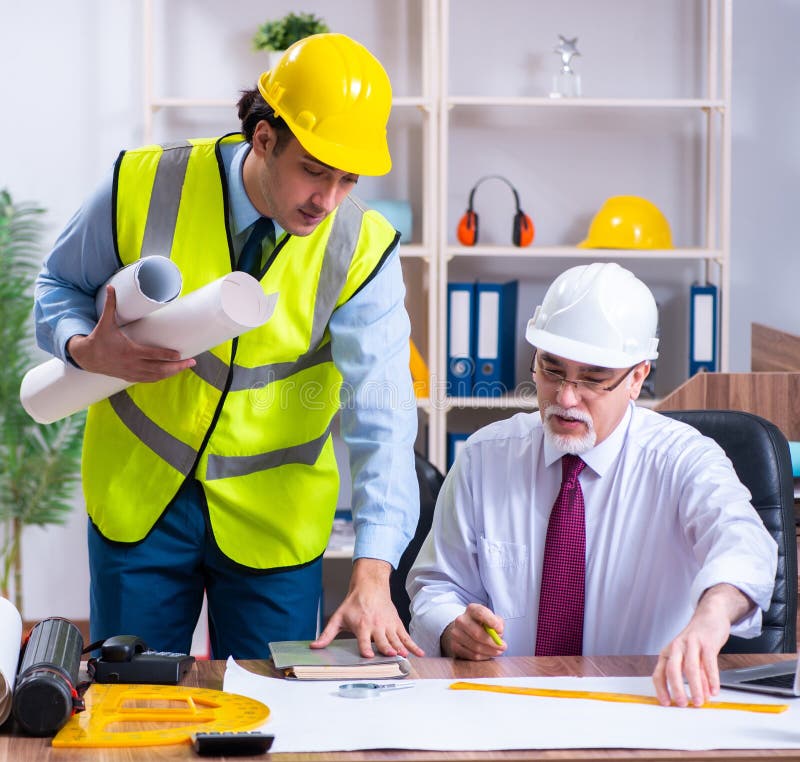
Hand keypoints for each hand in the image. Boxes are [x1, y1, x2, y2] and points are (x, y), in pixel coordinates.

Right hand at [67, 285, 195, 381]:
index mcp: (129, 351)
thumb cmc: (99, 338)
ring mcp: (131, 372)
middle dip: (177, 367)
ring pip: (156, 376)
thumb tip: (110, 287)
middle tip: (191, 362)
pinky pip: (148, 380)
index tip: (180, 354)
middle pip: (159, 368)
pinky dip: (160, 377)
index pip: (152, 355)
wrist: (86, 357)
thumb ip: (110, 305)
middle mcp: (132, 364)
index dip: (167, 355)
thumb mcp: (105, 322)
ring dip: (172, 373)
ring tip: (185, 367)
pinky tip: (170, 373)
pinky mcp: (129, 377)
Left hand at [311, 557, 424, 658]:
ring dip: (401, 648)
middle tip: (391, 656)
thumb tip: (314, 646)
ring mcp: (388, 625)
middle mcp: (376, 626)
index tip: (368, 656)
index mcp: (362, 625)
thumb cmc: (354, 603)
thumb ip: (327, 634)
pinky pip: (406, 636)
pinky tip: (419, 653)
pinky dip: (413, 645)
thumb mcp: (338, 617)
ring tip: (405, 657)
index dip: (365, 648)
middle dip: (387, 648)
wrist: (370, 585)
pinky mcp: (396, 624)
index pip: (363, 640)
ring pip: (396, 639)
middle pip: (382, 640)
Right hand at [440, 602, 506, 659]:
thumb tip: (498, 633)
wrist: (465, 630)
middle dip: (493, 642)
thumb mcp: (491, 619)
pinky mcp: (454, 646)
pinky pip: (472, 655)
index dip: (491, 622)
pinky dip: (483, 657)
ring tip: (497, 651)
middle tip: (503, 647)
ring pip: (475, 647)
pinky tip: (488, 654)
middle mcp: (461, 620)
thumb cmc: (483, 624)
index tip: (501, 630)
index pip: (480, 613)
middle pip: (477, 633)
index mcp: (471, 609)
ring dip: (490, 651)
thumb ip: (497, 623)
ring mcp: (455, 633)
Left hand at [652, 583, 753, 706]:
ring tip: (700, 701)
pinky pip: (709, 663)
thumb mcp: (685, 656)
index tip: (666, 703)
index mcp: (668, 652)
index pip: (659, 673)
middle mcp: (676, 647)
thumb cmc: (695, 639)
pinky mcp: (707, 642)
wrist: (709, 617)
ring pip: (691, 667)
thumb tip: (692, 696)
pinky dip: (712, 678)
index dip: (661, 689)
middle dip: (676, 688)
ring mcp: (691, 644)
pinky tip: (714, 691)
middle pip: (672, 669)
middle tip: (682, 704)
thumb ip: (687, 674)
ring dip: (696, 687)